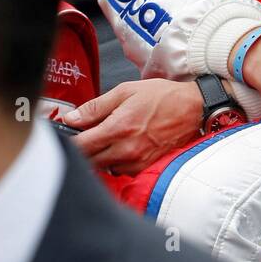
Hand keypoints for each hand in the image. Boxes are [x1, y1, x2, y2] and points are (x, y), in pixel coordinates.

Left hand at [64, 79, 203, 175]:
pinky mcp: (145, 167)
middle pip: (89, 160)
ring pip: (103, 168)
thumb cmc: (161, 97)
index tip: (68, 135)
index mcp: (118, 128)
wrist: (192, 108)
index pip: (81, 145)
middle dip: (83, 149)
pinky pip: (119, 170)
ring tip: (104, 140)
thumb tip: (72, 118)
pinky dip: (114, 161)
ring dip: (98, 157)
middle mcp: (126, 149)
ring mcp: (136, 161)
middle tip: (85, 136)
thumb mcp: (126, 91)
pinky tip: (119, 147)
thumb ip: (96, 106)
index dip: (70, 141)